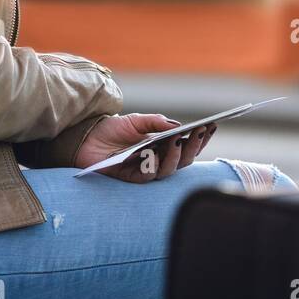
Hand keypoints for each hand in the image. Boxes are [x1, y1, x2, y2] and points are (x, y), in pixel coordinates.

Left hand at [74, 114, 216, 183]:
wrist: (86, 138)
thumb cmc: (112, 129)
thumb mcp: (136, 120)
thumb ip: (156, 122)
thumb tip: (178, 126)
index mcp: (162, 146)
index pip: (187, 146)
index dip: (200, 138)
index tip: (211, 125)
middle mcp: (157, 160)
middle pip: (183, 160)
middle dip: (193, 146)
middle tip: (199, 132)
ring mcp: (145, 170)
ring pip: (168, 169)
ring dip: (175, 155)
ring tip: (178, 140)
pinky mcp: (131, 178)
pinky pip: (147, 175)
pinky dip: (153, 165)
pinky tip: (155, 153)